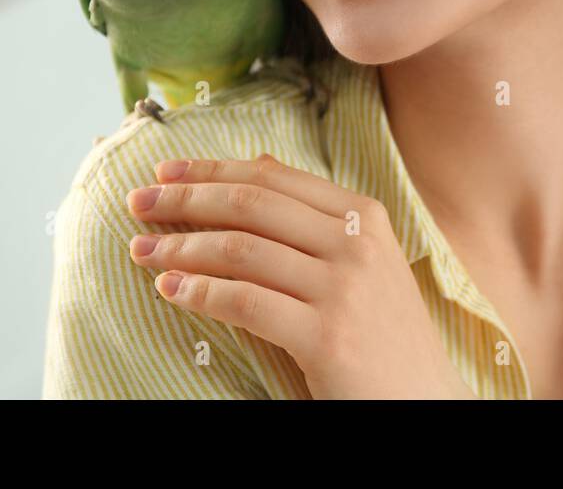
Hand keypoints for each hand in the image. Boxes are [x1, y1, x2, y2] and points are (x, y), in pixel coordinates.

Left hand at [126, 154, 475, 399]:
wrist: (425, 399)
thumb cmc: (383, 330)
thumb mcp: (364, 260)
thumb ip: (315, 214)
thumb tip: (257, 162)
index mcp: (364, 215)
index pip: (271, 177)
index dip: (211, 170)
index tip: (166, 171)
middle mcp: (356, 243)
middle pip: (250, 203)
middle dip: (185, 199)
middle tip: (137, 202)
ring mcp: (344, 288)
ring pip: (240, 249)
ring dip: (181, 247)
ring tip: (142, 250)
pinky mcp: (327, 336)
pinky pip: (245, 303)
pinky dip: (200, 293)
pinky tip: (170, 291)